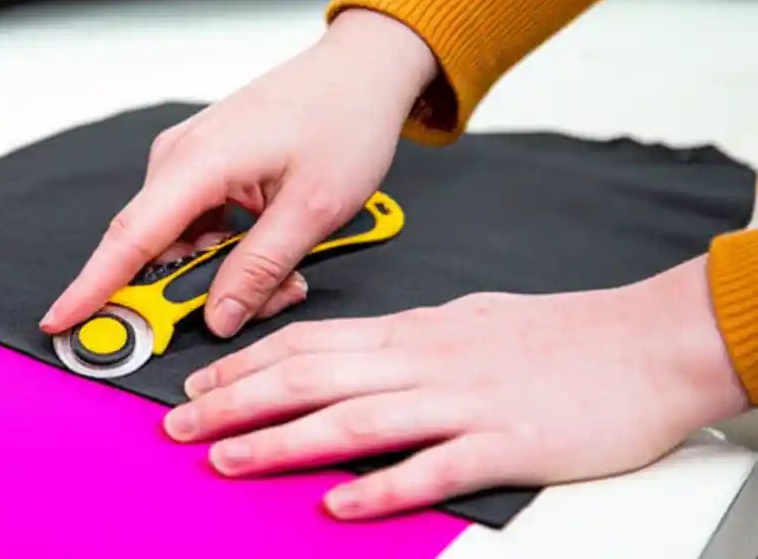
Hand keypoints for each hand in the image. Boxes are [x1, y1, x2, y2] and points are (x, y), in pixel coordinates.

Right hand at [40, 9, 437, 336]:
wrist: (362, 69)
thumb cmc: (343, 120)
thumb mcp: (313, 208)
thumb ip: (259, 268)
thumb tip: (216, 318)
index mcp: (197, 162)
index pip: (129, 238)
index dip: (92, 286)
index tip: (60, 321)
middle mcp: (179, 158)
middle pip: (155, 249)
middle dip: (197, 291)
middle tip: (271, 297)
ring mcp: (189, 160)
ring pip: (183, 243)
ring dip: (224, 271)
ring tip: (290, 271)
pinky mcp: (206, 165)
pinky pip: (199, 225)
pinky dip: (230, 249)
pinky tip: (275, 247)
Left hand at [163, 255, 751, 519]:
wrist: (646, 344)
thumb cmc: (560, 337)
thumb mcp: (468, 321)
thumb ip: (410, 340)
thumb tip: (363, 353)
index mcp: (413, 333)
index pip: (308, 343)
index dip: (245, 365)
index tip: (198, 385)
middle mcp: (424, 363)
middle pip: (310, 378)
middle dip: (235, 402)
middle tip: (180, 425)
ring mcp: (461, 403)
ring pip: (353, 420)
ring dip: (282, 442)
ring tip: (228, 460)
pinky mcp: (504, 445)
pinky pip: (431, 467)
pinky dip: (380, 487)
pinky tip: (339, 504)